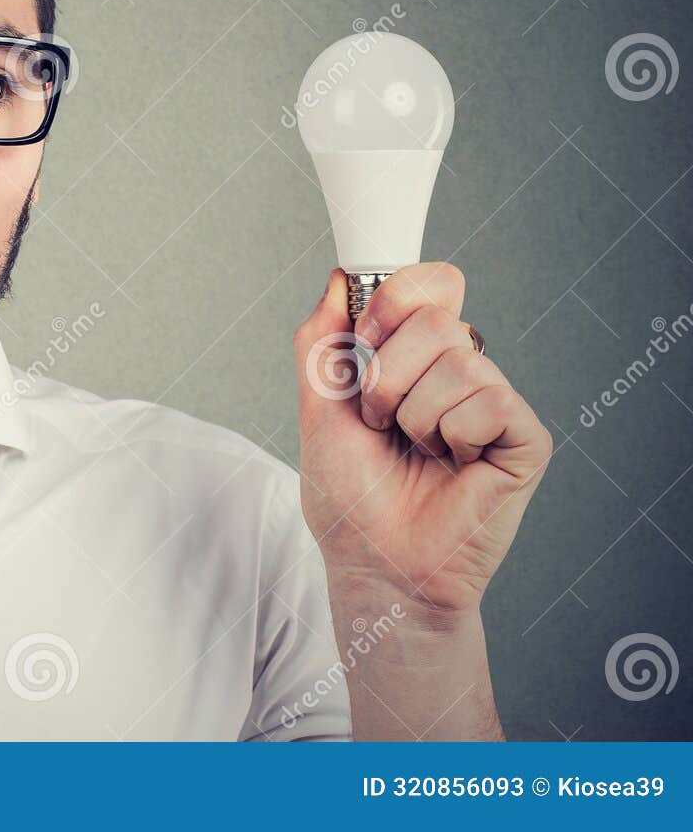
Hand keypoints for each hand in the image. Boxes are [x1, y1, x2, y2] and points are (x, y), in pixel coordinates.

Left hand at [293, 263, 551, 615]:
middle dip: (387, 375)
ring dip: (414, 414)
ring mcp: (495, 404)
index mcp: (416, 357)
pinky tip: (452, 464)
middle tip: (380, 420)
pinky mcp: (525, 439)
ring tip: (415, 450)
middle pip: (439, 318)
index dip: (393, 300)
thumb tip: (338, 280)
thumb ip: (321, 340)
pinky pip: (490, 400)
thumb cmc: (350, 496)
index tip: (365, 339)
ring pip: (460, 360)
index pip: (431, 284)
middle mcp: (461, 372)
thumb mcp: (317, 406)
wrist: (374, 562)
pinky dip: (452, 434)